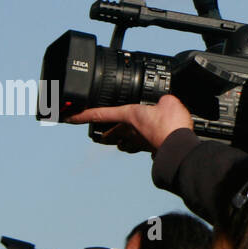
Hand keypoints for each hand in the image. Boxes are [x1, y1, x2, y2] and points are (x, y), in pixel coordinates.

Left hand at [66, 95, 192, 153]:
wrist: (180, 146)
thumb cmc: (171, 125)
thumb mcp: (168, 101)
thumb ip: (162, 99)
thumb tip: (163, 102)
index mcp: (128, 115)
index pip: (99, 114)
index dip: (82, 115)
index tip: (67, 117)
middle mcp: (129, 131)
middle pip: (108, 134)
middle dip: (102, 134)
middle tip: (99, 134)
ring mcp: (138, 142)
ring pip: (121, 143)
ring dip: (119, 140)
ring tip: (119, 138)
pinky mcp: (149, 149)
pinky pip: (138, 147)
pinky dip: (139, 143)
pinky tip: (145, 141)